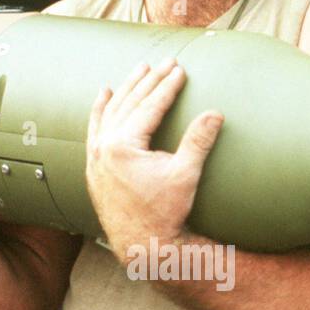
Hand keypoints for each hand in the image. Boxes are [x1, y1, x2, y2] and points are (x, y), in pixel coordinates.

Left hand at [85, 55, 223, 262]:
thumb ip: (198, 141)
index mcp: (123, 145)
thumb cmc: (165, 213)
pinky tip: (105, 94)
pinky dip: (100, 109)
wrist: (141, 244)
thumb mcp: (185, 176)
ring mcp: (95, 156)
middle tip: (166, 64)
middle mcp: (103, 146)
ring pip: (110, 112)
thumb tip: (215, 113)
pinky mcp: (94, 166)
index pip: (149, 106)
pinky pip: (95, 128)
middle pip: (129, 103)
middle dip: (148, 81)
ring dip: (126, 89)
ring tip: (140, 69)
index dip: (167, 86)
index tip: (180, 70)